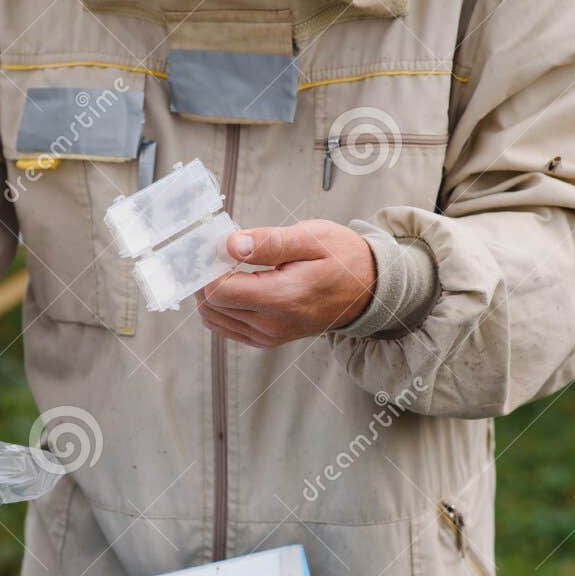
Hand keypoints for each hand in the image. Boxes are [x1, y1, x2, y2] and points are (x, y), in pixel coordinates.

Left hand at [197, 220, 375, 347]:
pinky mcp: (267, 338)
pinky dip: (221, 305)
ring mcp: (268, 335)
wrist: (369, 290)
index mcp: (282, 297)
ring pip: (214, 318)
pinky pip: (227, 326)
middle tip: (216, 250)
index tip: (213, 245)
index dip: (207, 266)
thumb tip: (231, 244)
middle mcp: (271, 323)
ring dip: (211, 291)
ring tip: (226, 265)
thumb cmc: (343, 259)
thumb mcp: (312, 237)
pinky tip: (234, 282)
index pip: (219, 291)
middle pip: (211, 305)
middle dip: (205, 277)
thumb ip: (269, 242)